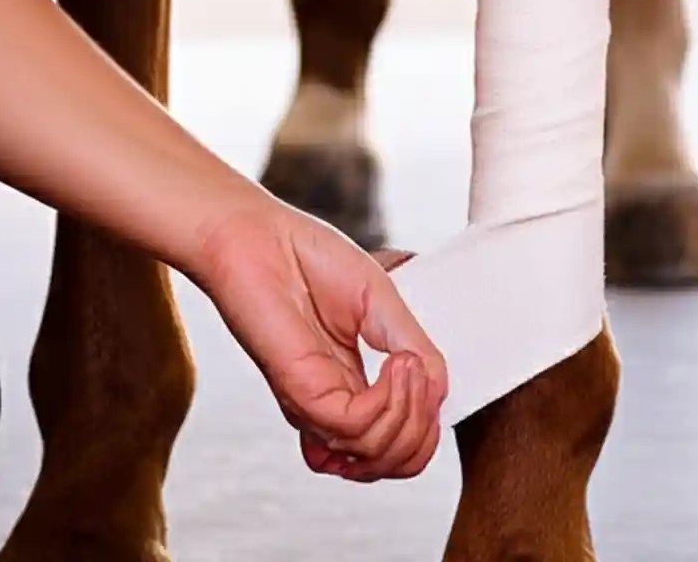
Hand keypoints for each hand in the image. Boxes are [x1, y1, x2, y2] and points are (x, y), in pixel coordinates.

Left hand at [191, 201, 445, 481]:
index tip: (430, 375)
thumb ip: (414, 348)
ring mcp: (316, 401)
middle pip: (392, 461)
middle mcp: (333, 404)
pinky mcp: (300, 390)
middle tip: (423, 373)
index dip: (427, 428)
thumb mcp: (383, 304)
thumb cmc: (309, 259)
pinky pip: (354, 426)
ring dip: (410, 412)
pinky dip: (388, 402)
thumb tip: (437, 388)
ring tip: (407, 362)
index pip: (398, 447)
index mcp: (352, 388)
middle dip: (423, 428)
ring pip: (375, 452)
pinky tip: (395, 363)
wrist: (260, 237)